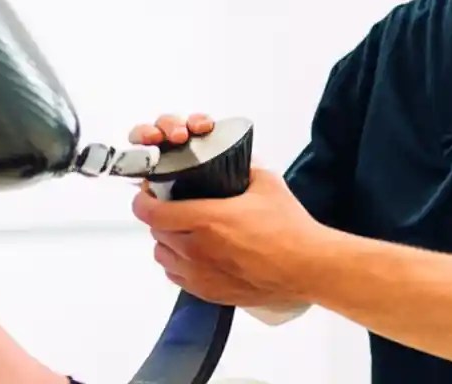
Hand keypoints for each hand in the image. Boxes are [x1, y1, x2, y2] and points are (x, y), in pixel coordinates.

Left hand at [128, 114, 328, 306]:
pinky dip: (179, 264)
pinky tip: (195, 254)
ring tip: (185, 231)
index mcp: (206, 220)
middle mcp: (197, 250)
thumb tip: (233, 159)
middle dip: (160, 216)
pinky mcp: (209, 292)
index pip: (151, 211)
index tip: (148, 193)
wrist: (307, 267)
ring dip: (168, 240)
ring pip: (163, 255)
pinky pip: (177, 277)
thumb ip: (243, 167)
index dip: (143, 199)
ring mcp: (201, 275)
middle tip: (174, 206)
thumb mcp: (266, 183)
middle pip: (156, 231)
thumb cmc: (290, 230)